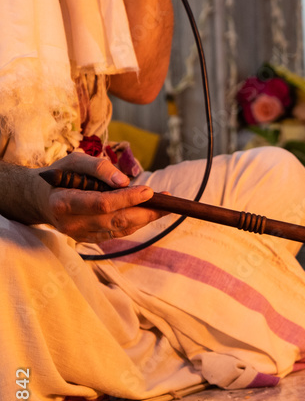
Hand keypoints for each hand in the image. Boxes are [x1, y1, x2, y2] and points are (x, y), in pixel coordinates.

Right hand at [36, 152, 165, 242]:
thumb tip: (124, 181)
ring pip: (120, 229)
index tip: (150, 190)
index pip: (102, 203)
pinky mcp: (89, 239)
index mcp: (64, 202)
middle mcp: (71, 223)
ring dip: (145, 219)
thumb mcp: (75, 161)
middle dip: (145, 212)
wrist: (41, 198)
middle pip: (115, 220)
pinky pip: (117, 233)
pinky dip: (135, 223)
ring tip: (164, 206)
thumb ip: (98, 168)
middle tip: (167, 201)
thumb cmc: (60, 175)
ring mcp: (80, 235)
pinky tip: (147, 213)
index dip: (128, 198)